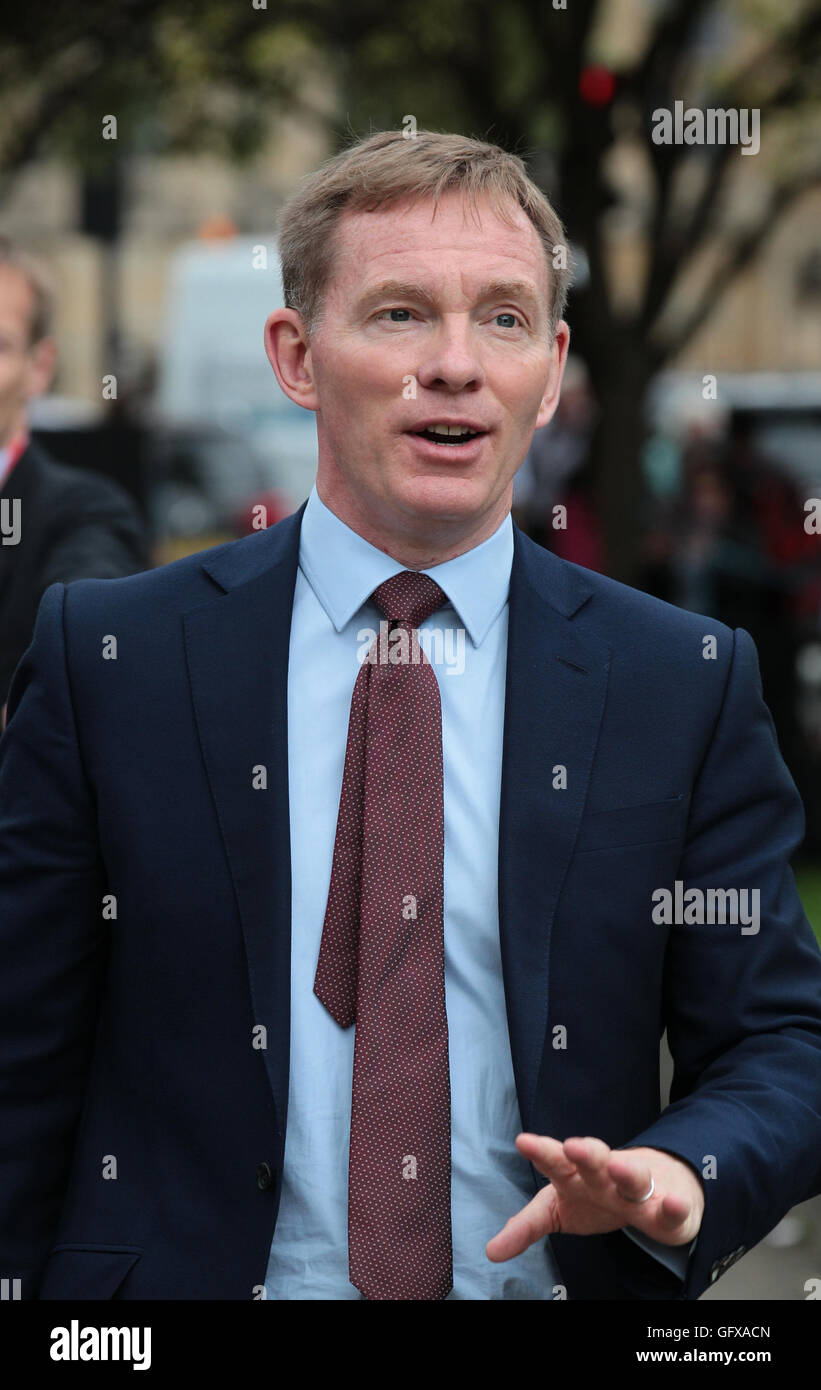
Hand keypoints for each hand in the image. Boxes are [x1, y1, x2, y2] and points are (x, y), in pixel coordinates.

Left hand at [486, 1134, 703, 1261]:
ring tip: (617, 1166)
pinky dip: (674, 1207)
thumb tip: (491, 1251)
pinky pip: (670, 1210)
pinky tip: (673, 1204)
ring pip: (633, 1178)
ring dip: (626, 1171)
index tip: (523, 1141)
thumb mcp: (557, 1210)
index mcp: (575, 1175)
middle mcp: (605, 1177)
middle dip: (585, 1153)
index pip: (555, 1161)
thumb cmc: (597, 1197)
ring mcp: (637, 1190)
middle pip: (595, 1160)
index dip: (541, 1152)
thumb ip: (525, 1227)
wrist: (654, 1189)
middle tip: (573, 1147)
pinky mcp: (665, 1211)